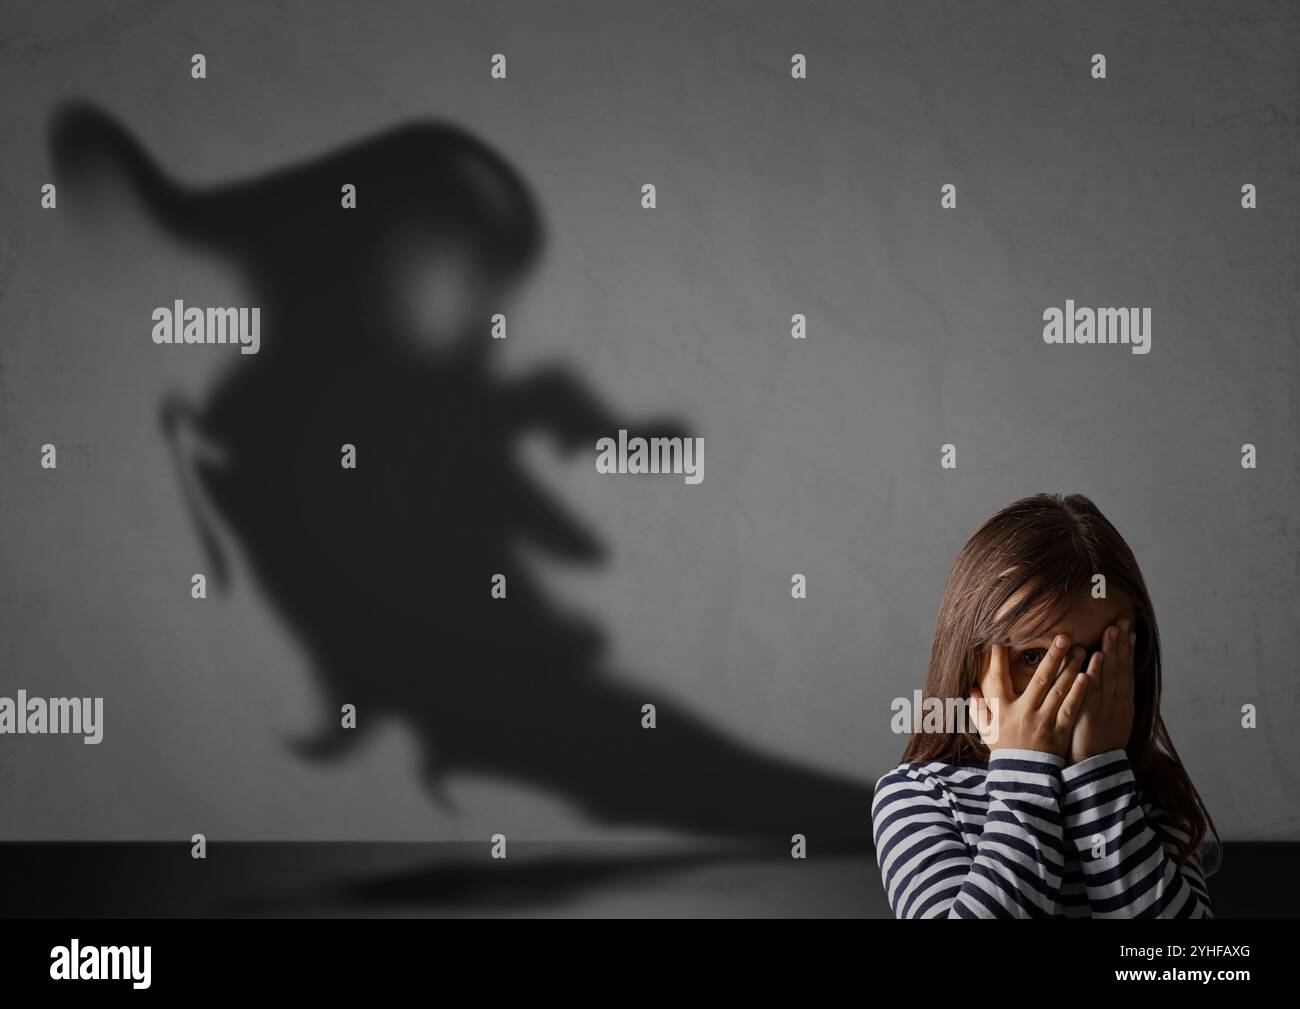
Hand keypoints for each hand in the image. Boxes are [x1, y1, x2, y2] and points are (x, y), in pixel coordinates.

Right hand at [970, 634, 1089, 757]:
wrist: (1024, 778)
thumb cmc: (1005, 751)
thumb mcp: (986, 731)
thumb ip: (978, 710)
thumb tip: (972, 689)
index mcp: (1002, 710)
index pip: (998, 680)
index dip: (997, 661)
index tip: (999, 642)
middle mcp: (1023, 713)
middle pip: (1039, 679)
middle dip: (1051, 656)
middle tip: (1062, 636)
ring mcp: (1043, 722)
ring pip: (1059, 689)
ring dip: (1070, 667)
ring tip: (1080, 648)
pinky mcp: (1060, 732)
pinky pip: (1071, 708)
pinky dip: (1079, 691)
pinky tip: (1088, 675)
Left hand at [1068, 619, 1135, 763]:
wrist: (1095, 772)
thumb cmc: (1097, 744)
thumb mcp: (1107, 719)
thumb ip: (1105, 697)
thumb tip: (1102, 676)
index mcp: (1123, 704)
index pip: (1126, 671)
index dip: (1127, 650)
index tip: (1129, 629)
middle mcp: (1118, 703)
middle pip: (1121, 669)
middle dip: (1121, 644)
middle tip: (1121, 620)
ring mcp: (1106, 709)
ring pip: (1110, 676)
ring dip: (1111, 652)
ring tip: (1112, 630)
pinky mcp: (1090, 716)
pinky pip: (1093, 691)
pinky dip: (1096, 673)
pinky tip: (1096, 658)